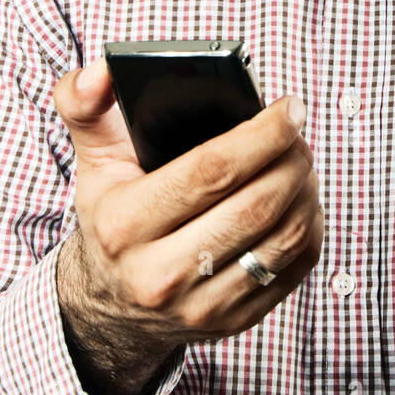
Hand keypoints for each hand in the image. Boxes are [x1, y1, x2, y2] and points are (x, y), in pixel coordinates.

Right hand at [53, 58, 322, 394]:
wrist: (110, 304)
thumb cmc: (112, 213)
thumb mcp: (91, 158)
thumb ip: (84, 103)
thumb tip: (103, 71)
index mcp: (123, 225)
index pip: (211, 171)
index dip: (262, 134)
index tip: (289, 109)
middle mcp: (159, 275)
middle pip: (256, 205)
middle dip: (292, 159)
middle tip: (300, 132)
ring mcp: (200, 307)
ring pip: (284, 240)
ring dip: (307, 191)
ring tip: (302, 161)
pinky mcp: (233, 323)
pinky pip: (294, 269)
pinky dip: (310, 227)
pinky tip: (302, 201)